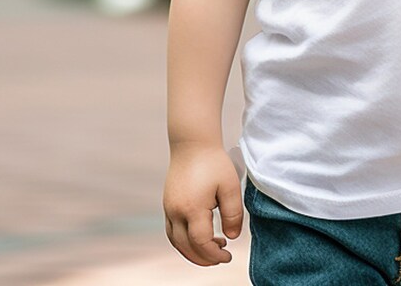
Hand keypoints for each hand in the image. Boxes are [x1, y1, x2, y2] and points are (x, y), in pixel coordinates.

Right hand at [163, 143, 243, 266]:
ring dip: (192, 251)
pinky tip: (199, 236)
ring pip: (176, 241)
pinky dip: (184, 241)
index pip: (201, 243)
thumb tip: (232, 237)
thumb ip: (233, 214)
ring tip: (213, 248)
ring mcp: (168, 208)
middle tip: (221, 257)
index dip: (214, 254)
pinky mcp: (167, 204)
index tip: (228, 255)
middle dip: (204, 258)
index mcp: (192, 208)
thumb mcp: (230, 186)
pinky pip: (172, 231)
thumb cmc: (213, 162)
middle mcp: (176, 211)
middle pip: (186, 247)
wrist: (192, 143)